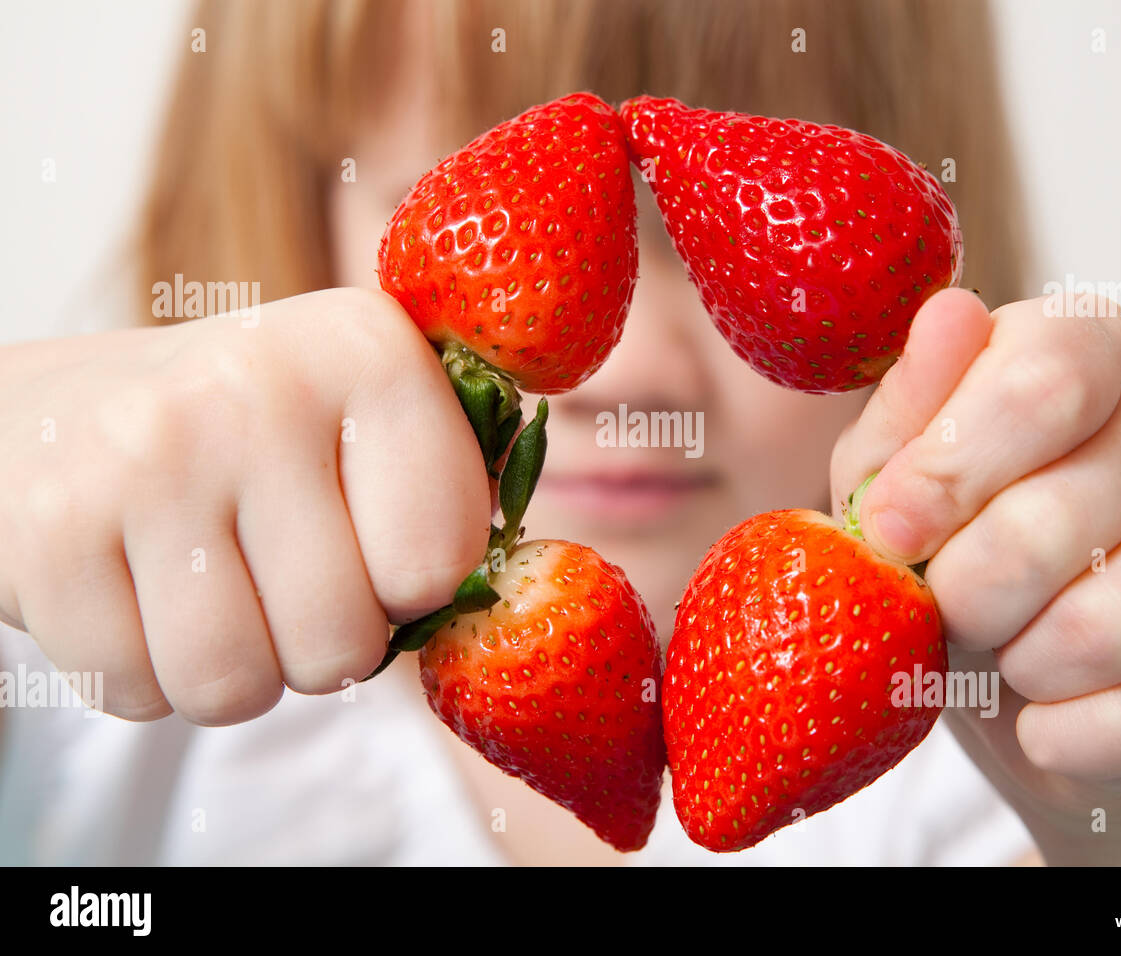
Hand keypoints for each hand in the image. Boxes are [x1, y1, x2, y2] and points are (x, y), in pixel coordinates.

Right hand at [0, 288, 489, 724]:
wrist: (58, 411)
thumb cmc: (254, 438)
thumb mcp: (367, 421)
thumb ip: (459, 485)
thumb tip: (521, 582)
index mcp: (367, 347)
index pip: (442, 564)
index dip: (412, 588)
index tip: (376, 547)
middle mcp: (257, 384)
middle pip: (343, 645)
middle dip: (320, 645)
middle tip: (282, 579)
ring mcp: (144, 453)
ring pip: (237, 686)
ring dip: (236, 670)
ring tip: (215, 588)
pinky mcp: (50, 528)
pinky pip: (136, 690)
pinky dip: (144, 671)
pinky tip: (138, 591)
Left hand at [830, 288, 1120, 862]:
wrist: (1034, 666)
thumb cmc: (956, 543)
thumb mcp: (893, 470)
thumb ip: (909, 410)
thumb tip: (949, 314)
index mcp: (1089, 345)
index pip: (1039, 386)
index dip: (946, 476)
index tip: (889, 535)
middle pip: (1051, 523)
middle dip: (966, 597)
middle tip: (952, 608)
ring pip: (1108, 629)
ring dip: (1022, 670)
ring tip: (1007, 654)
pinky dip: (1076, 738)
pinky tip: (1051, 716)